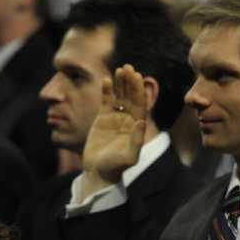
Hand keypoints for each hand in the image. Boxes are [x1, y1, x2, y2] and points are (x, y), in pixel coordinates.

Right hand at [80, 65, 147, 200]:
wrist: (99, 172)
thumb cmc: (115, 167)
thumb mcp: (129, 157)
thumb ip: (136, 140)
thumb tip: (141, 122)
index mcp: (137, 127)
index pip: (140, 104)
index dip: (138, 90)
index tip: (137, 76)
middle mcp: (128, 120)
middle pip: (131, 97)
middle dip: (130, 83)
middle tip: (128, 67)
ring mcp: (115, 118)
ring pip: (119, 97)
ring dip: (120, 84)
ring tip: (120, 69)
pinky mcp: (103, 119)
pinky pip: (106, 102)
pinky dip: (106, 91)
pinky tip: (106, 80)